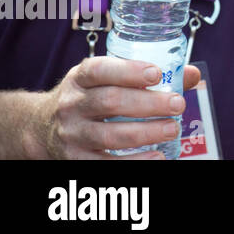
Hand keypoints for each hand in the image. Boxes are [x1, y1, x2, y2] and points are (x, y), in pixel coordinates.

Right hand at [33, 58, 200, 158]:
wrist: (41, 126)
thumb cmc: (89, 96)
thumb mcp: (107, 77)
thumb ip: (147, 74)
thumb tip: (191, 75)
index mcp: (81, 78)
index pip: (99, 70)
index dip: (128, 71)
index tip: (156, 74)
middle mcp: (72, 104)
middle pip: (110, 102)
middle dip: (148, 104)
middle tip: (177, 105)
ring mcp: (71, 133)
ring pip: (108, 135)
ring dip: (145, 133)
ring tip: (173, 129)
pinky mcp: (74, 159)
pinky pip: (104, 164)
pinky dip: (132, 162)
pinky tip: (155, 157)